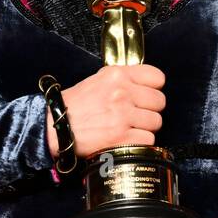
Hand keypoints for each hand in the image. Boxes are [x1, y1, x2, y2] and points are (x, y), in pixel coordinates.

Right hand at [47, 64, 165, 159]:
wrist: (57, 126)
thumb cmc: (76, 104)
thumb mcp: (99, 79)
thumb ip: (122, 78)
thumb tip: (145, 83)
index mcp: (117, 75)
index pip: (157, 77)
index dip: (154, 88)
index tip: (148, 93)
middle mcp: (122, 93)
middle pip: (159, 101)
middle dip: (151, 109)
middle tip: (138, 114)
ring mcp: (123, 116)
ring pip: (156, 122)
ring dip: (146, 127)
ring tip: (131, 127)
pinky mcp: (121, 137)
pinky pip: (148, 140)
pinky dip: (140, 142)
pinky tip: (128, 138)